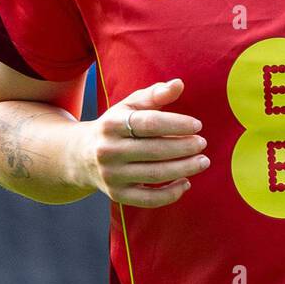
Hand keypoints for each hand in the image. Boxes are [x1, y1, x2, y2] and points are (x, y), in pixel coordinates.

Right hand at [74, 78, 208, 207]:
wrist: (81, 156)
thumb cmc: (115, 126)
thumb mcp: (128, 106)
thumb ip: (154, 95)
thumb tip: (179, 84)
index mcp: (112, 124)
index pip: (149, 123)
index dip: (176, 124)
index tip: (197, 125)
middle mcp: (108, 150)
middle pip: (154, 150)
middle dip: (184, 147)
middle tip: (202, 144)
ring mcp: (111, 175)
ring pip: (154, 174)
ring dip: (184, 169)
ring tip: (203, 161)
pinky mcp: (116, 194)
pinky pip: (148, 199)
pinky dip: (171, 194)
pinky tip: (186, 183)